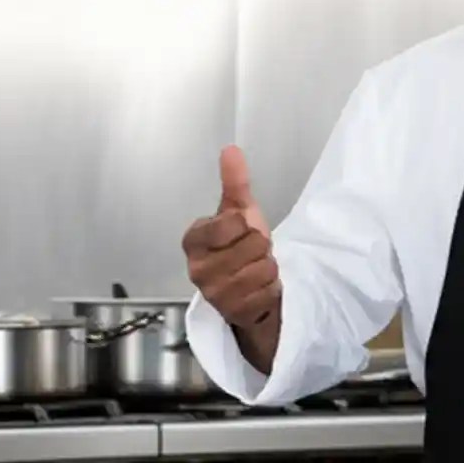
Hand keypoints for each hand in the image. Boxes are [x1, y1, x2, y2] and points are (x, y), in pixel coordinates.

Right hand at [183, 145, 281, 328]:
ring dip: (267, 268)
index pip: (232, 222)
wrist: (251, 286)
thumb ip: (234, 181)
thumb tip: (231, 150)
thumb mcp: (240, 211)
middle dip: (260, 247)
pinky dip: (269, 288)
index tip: (240, 229)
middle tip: (251, 252)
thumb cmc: (241, 245)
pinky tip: (260, 288)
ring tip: (255, 268)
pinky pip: (265, 292)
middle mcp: (197, 268)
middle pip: (253, 244)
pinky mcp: (232, 312)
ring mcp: (214, 293)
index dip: (245, 224)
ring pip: (262, 269)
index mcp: (194, 240)